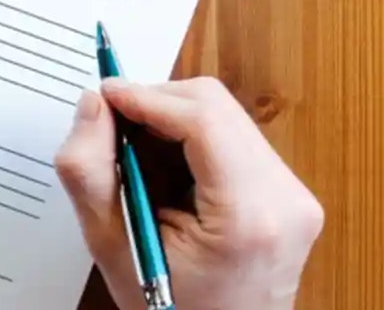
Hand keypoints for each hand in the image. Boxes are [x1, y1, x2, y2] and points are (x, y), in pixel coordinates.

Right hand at [55, 77, 323, 309]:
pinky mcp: (290, 193)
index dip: (147, 96)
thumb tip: (94, 104)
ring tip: (140, 161)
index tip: (105, 95)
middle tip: (113, 129)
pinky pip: (235, 136)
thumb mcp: (109, 244)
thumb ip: (88, 170)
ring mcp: (295, 194)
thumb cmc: (169, 308)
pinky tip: (168, 172)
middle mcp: (286, 198)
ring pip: (225, 115)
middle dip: (156, 104)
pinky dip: (192, 138)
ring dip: (173, 121)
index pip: (203, 119)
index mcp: (249, 216)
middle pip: (216, 106)